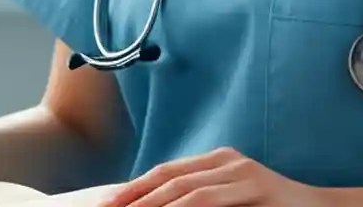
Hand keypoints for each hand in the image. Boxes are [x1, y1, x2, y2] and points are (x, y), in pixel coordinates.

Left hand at [97, 147, 329, 206]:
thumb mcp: (230, 204)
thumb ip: (199, 201)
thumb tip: (153, 206)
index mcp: (216, 161)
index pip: (165, 172)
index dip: (134, 188)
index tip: (108, 204)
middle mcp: (226, 160)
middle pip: (169, 178)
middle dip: (135, 197)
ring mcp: (242, 172)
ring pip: (185, 190)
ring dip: (153, 206)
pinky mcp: (254, 187)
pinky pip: (208, 201)